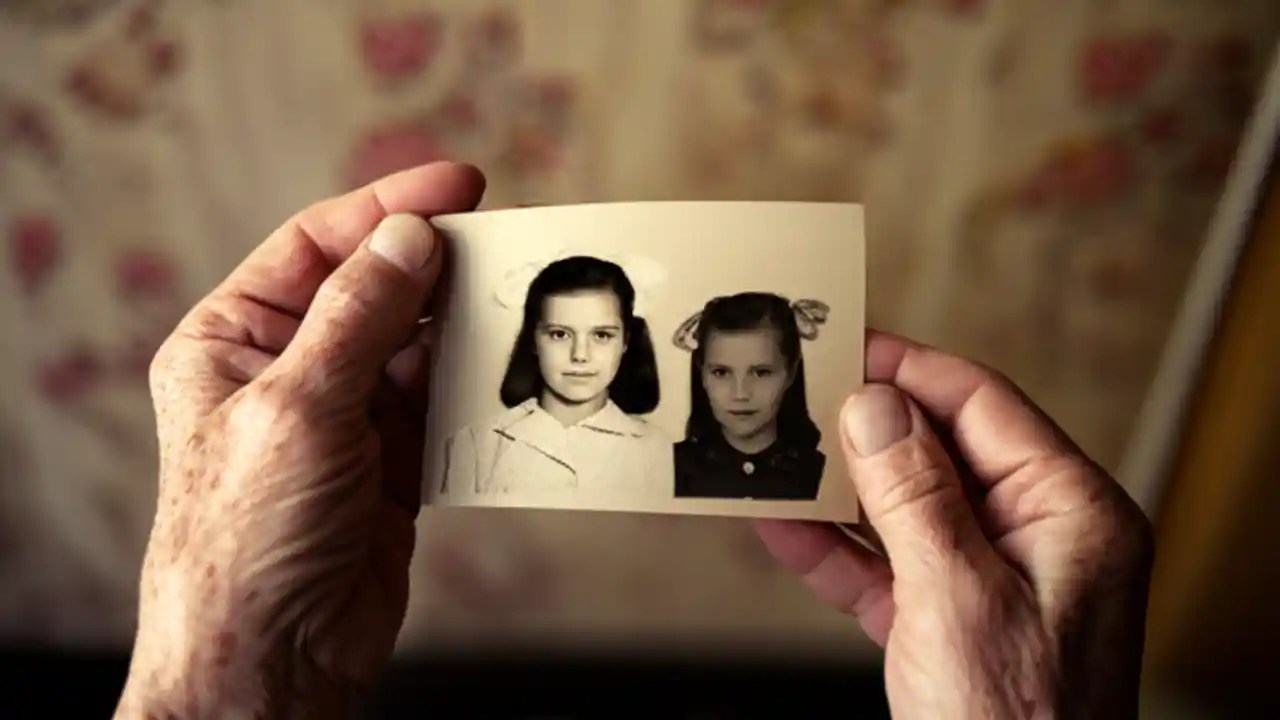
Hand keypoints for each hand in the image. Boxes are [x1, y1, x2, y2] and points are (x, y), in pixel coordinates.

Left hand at [115, 162, 485, 718]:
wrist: (272, 659)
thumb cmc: (245, 538)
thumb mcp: (297, 407)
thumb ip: (358, 316)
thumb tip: (409, 236)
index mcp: (233, 342)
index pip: (316, 248)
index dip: (386, 209)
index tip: (456, 184)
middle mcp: (288, 371)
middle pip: (375, 290)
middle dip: (434, 266)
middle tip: (500, 241)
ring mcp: (343, 418)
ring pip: (415, 346)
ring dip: (460, 326)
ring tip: (512, 301)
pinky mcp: (390, 463)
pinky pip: (440, 403)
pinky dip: (473, 385)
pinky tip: (502, 368)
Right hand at [755, 330, 1154, 718]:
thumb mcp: (957, 599)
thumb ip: (915, 497)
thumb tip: (874, 407)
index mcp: (1072, 514)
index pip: (983, 406)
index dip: (908, 371)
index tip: (844, 347)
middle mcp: (1039, 536)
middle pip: (939, 452)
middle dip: (862, 432)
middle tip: (797, 399)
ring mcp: (993, 579)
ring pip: (905, 508)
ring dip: (837, 490)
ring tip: (774, 459)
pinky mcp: (950, 620)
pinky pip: (887, 566)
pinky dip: (835, 551)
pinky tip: (782, 529)